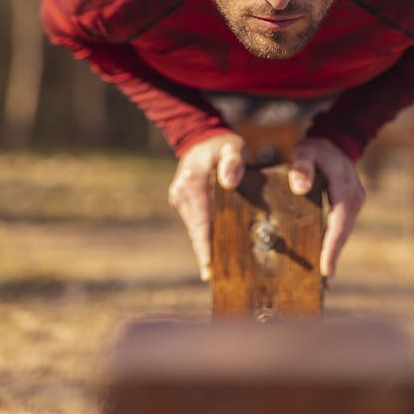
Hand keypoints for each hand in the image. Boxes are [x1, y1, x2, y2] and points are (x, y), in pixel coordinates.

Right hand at [168, 133, 245, 281]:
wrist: (201, 137)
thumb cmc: (222, 145)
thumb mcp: (232, 147)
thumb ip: (234, 162)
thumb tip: (230, 182)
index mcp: (192, 182)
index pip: (200, 221)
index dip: (205, 246)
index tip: (209, 267)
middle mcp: (182, 192)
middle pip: (195, 229)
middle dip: (205, 252)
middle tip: (214, 276)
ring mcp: (179, 196)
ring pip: (194, 228)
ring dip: (203, 246)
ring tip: (213, 270)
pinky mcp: (182, 200)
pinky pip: (194, 222)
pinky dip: (201, 235)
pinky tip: (210, 250)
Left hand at [288, 137, 364, 278]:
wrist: (334, 144)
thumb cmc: (316, 150)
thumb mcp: (305, 151)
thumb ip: (301, 166)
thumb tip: (299, 187)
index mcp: (344, 186)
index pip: (339, 220)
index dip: (332, 245)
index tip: (326, 268)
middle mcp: (355, 197)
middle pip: (343, 232)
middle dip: (333, 255)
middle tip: (322, 284)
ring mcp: (355, 202)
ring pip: (344, 232)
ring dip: (334, 252)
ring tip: (322, 279)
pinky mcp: (350, 207)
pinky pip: (342, 228)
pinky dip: (334, 243)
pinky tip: (325, 259)